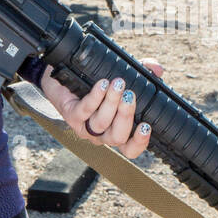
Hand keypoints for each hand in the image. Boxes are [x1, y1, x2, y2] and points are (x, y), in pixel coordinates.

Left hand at [38, 59, 164, 159]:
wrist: (60, 78)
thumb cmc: (93, 83)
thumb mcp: (120, 78)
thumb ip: (141, 74)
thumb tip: (157, 69)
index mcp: (115, 130)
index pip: (130, 149)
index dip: (140, 142)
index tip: (147, 125)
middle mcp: (100, 134)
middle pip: (117, 137)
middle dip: (126, 116)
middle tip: (130, 95)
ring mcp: (84, 127)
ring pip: (101, 123)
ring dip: (111, 103)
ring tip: (117, 84)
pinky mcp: (71, 115)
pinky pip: (84, 111)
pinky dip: (95, 97)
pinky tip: (101, 84)